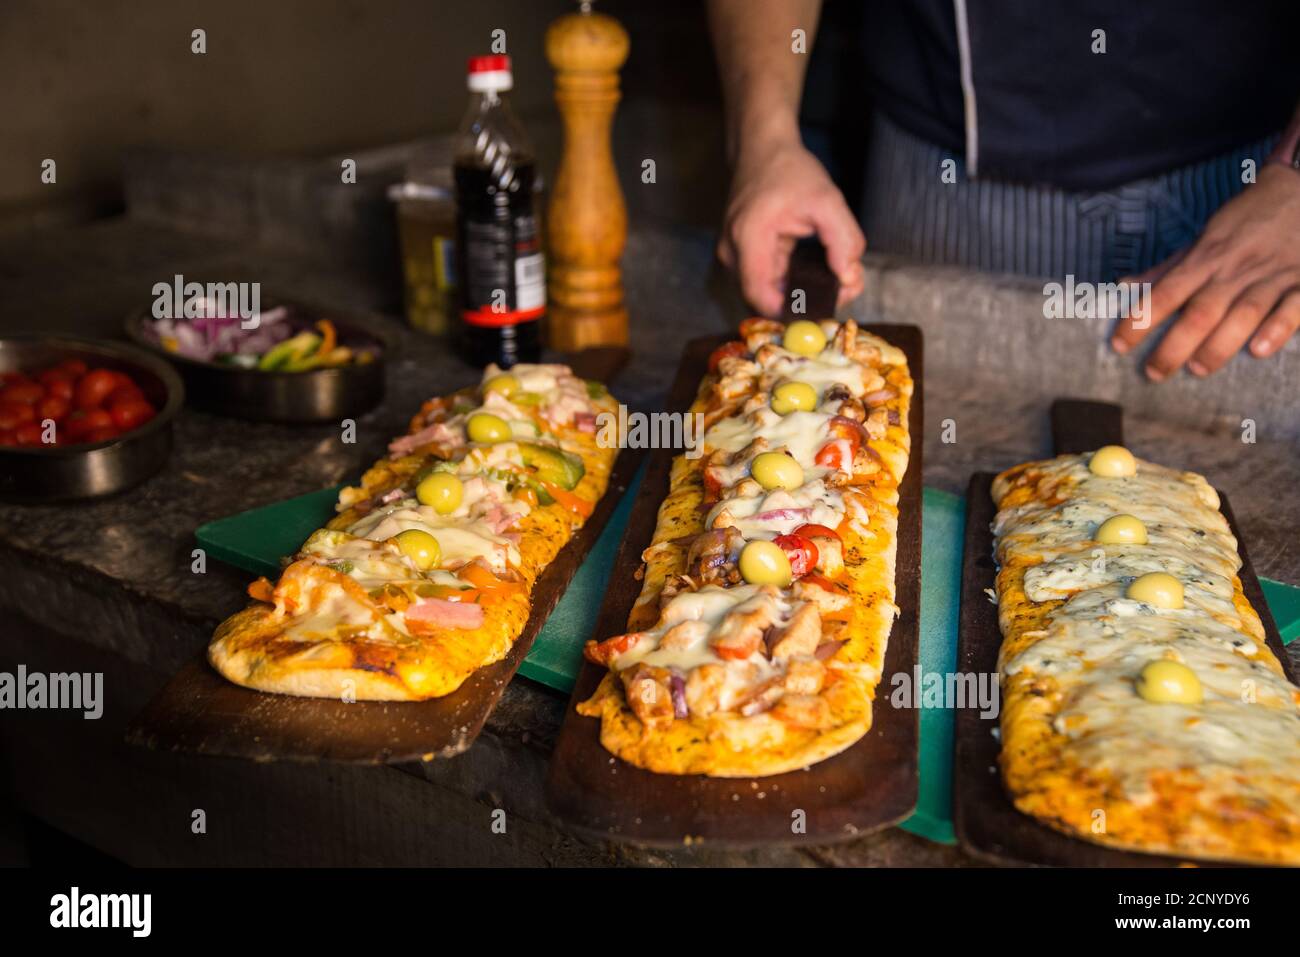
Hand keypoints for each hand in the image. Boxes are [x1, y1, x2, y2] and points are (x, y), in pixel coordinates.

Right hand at [717, 139, 864, 316]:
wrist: (761, 149)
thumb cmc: (789, 170)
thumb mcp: (827, 199)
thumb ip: (844, 240)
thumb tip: (849, 279)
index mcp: (749, 238)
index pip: (761, 297)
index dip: (792, 311)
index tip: (824, 309)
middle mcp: (733, 252)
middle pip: (764, 299)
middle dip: (802, 303)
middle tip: (839, 291)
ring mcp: (733, 254)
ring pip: (765, 292)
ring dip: (797, 293)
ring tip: (833, 279)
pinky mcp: (740, 254)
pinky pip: (764, 279)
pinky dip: (790, 281)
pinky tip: (814, 271)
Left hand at [1111, 164, 1299, 378]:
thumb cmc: (1249, 218)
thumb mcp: (1206, 237)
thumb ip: (1169, 268)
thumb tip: (1126, 285)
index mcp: (1206, 258)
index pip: (1165, 293)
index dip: (1140, 320)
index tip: (1117, 345)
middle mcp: (1235, 270)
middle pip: (1200, 312)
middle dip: (1173, 346)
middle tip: (1153, 373)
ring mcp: (1271, 277)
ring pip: (1241, 315)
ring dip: (1218, 345)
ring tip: (1196, 369)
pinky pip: (1293, 308)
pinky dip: (1277, 328)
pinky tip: (1260, 350)